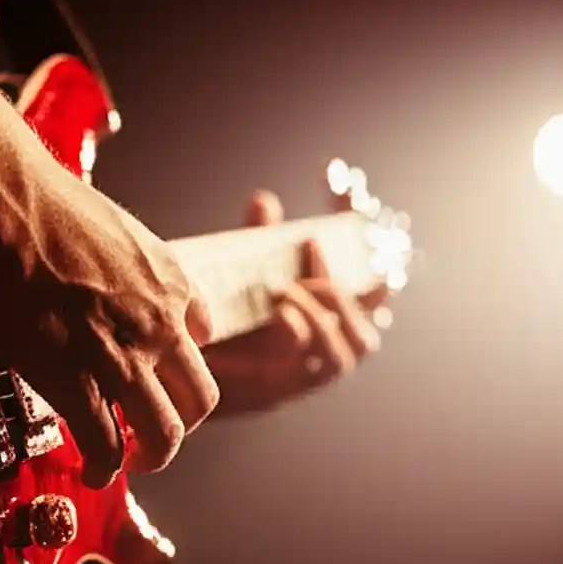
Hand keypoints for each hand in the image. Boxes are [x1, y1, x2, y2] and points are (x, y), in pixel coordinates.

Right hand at [0, 168, 219, 486]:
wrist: (11, 213)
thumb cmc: (45, 207)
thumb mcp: (113, 228)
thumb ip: (122, 262)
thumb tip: (99, 270)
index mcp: (171, 282)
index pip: (201, 332)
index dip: (179, 358)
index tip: (160, 368)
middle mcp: (162, 326)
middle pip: (201, 396)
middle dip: (184, 422)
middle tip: (159, 432)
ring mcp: (126, 360)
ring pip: (165, 432)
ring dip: (154, 456)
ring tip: (135, 463)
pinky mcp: (81, 384)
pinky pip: (105, 444)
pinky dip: (104, 469)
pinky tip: (94, 475)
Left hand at [201, 189, 387, 413]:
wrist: (185, 376)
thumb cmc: (217, 323)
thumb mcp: (238, 276)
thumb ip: (257, 242)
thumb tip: (265, 201)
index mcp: (325, 294)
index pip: (361, 250)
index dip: (353, 215)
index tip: (337, 180)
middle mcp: (335, 328)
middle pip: (377, 293)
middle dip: (351, 264)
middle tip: (309, 243)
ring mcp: (325, 358)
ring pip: (363, 334)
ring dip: (332, 304)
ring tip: (289, 288)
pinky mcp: (305, 383)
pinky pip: (334, 361)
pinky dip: (314, 333)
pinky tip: (285, 314)